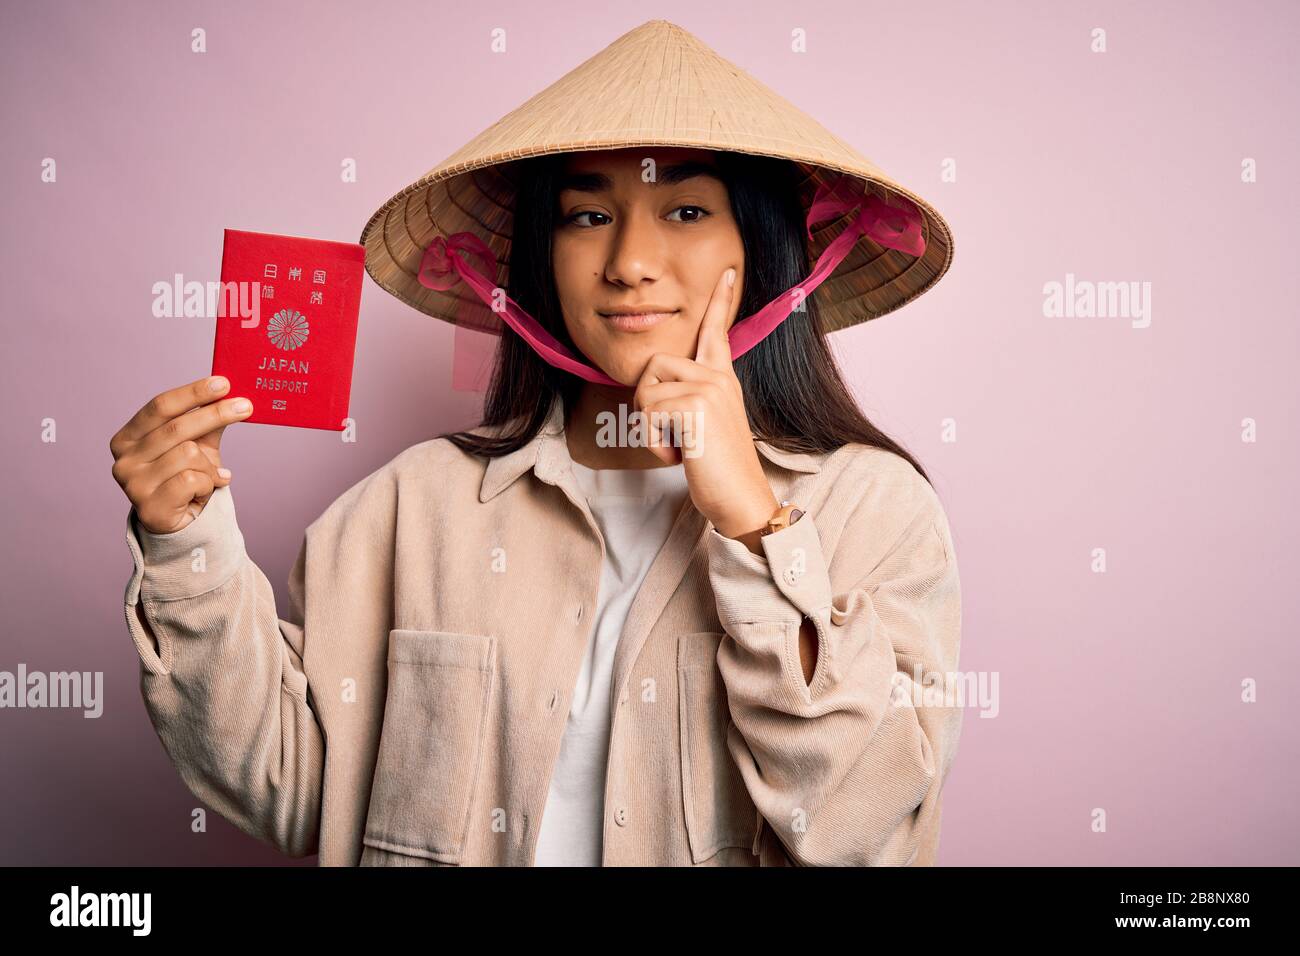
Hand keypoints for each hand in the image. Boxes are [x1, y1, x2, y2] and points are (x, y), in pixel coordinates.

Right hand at [109, 375, 253, 533]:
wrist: (180, 526)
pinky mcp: (149, 507)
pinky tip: (203, 492)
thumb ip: (207, 422)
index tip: (223, 383)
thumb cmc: (185, 479)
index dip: (193, 393)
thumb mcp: (197, 446)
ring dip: (210, 466)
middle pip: (177, 428)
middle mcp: (123, 459)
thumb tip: (228, 394)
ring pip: (189, 455)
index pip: (160, 406)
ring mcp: (132, 484)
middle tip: (246, 406)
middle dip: (216, 415)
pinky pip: (193, 480)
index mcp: (127, 438)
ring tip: (208, 477)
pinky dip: (208, 484)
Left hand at [632, 267, 778, 543]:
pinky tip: (681, 457)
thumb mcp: (707, 427)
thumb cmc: (720, 471)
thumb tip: (655, 392)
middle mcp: (718, 378)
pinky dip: (654, 443)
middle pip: (653, 366)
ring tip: (679, 448)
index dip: (720, 301)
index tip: (727, 271)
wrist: (741, 500)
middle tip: (672, 437)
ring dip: (649, 429)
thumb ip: (690, 401)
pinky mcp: (695, 407)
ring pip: (644, 392)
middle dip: (647, 405)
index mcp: (723, 380)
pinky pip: (647, 414)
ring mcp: (709, 390)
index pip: (718, 332)